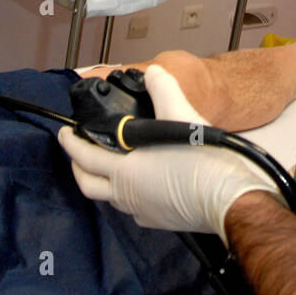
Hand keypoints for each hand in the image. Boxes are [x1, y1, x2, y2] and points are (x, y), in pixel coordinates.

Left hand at [58, 64, 281, 243]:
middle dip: (79, 168)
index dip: (71, 144)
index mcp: (124, 171)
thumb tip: (154, 73)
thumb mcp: (181, 115)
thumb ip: (163, 90)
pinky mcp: (161, 221)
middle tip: (79, 152)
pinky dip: (128, 194)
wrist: (231, 199)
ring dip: (104, 181)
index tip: (64, 134)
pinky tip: (141, 183)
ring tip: (110, 164)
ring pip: (111, 198)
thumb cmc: (202, 161)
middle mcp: (127, 196)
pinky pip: (134, 208)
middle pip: (89, 185)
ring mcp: (143, 212)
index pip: (85, 157)